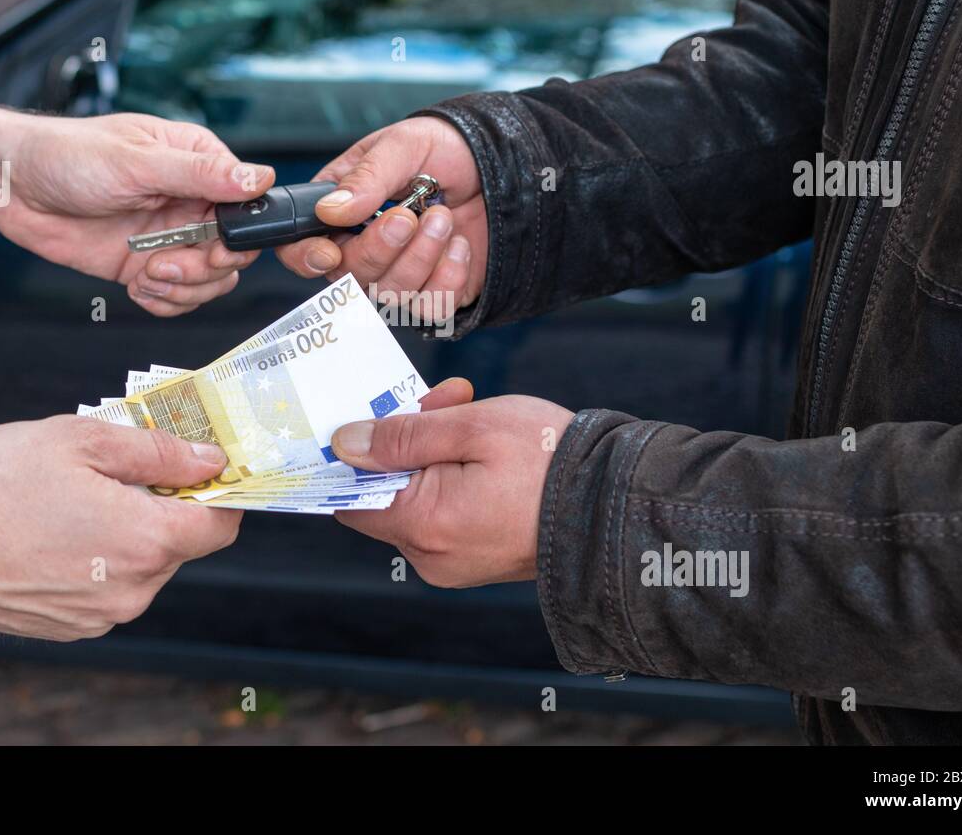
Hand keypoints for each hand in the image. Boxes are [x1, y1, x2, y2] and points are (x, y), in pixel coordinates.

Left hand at [0, 112, 275, 315]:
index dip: (237, 234)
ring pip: (210, 281)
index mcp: (198, 164)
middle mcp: (190, 202)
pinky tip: (138, 285)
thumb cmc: (67, 156)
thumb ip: (200, 174)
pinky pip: (177, 297)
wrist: (13, 188)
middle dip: (204, 268)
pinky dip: (163, 301)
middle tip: (166, 262)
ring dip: (182, 288)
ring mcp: (170, 237)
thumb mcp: (137, 162)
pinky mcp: (147, 266)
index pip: (247, 205)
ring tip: (146, 273)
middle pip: (233, 251)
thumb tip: (259, 177)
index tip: (213, 246)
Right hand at [0, 416, 242, 640]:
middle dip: (163, 502)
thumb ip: (158, 451)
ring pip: (143, 564)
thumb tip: (208, 459)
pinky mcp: (70, 627)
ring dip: (127, 529)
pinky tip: (54, 529)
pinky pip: (108, 586)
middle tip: (119, 467)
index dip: (221, 490)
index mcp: (144, 540)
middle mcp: (130, 589)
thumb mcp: (81, 439)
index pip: (221, 523)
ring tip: (74, 497)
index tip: (207, 466)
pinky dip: (96, 557)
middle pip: (180, 542)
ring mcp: (100, 615)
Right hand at [275, 117, 488, 323]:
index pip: (301, 248)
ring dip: (420, 257)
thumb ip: (366, 178)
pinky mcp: (435, 293)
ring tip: (442, 218)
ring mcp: (399, 274)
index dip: (306, 257)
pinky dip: (448, 277)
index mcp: (340, 210)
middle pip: (347, 277)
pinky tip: (459, 244)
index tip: (331, 249)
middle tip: (409, 215)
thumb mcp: (404, 145)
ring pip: (389, 296)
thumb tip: (331, 211)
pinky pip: (429, 308)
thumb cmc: (446, 147)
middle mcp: (363, 248)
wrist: (502, 165)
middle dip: (380, 249)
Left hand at [329, 394, 574, 587]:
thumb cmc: (550, 461)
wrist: (616, 508)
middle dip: (406, 440)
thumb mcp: (473, 426)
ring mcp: (453, 563)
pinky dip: (452, 478)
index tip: (380, 412)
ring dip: (433, 453)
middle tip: (449, 397)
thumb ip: (403, 435)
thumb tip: (345, 443)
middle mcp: (430, 556)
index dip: (357, 452)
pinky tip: (485, 449)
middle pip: (385, 492)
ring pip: (416, 498)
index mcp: (423, 525)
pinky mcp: (474, 560)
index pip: (350, 495)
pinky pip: (443, 514)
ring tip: (473, 413)